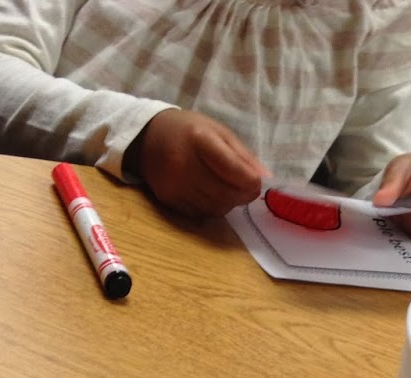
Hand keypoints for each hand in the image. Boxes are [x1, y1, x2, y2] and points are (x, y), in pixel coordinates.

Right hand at [127, 109, 265, 216]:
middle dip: (243, 196)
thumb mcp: (218, 131)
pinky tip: (210, 194)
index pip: (232, 170)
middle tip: (248, 190)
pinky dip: (212, 208)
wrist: (146, 138)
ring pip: (215, 208)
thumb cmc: (188, 131)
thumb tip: (264, 178)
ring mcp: (174, 185)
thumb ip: (242, 155)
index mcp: (199, 139)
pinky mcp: (168, 200)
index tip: (257, 182)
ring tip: (228, 189)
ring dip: (229, 203)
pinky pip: (200, 213)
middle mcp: (183, 164)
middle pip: (225, 194)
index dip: (250, 181)